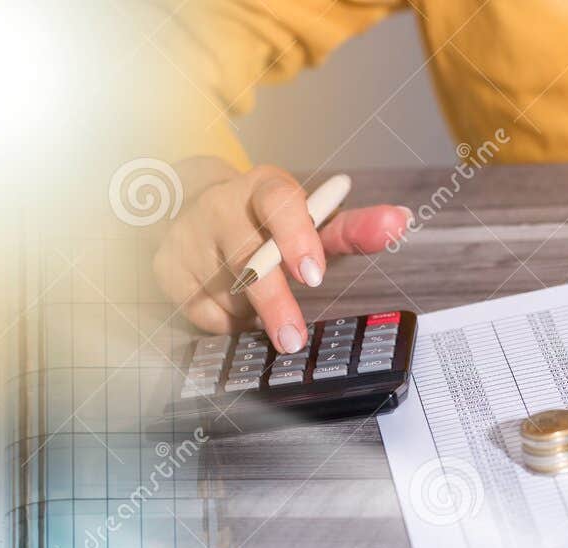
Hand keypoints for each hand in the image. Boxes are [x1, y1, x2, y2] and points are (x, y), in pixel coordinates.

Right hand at [152, 157, 410, 351]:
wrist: (198, 209)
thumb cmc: (268, 222)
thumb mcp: (310, 220)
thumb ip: (354, 228)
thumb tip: (401, 221)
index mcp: (264, 188)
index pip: (279, 201)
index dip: (296, 236)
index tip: (314, 273)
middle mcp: (220, 205)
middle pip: (248, 259)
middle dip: (273, 304)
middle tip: (293, 340)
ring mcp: (188, 236)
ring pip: (227, 294)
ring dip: (253, 312)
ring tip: (262, 303)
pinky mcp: (166, 268)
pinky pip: (203, 313)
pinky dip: (226, 320)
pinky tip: (230, 301)